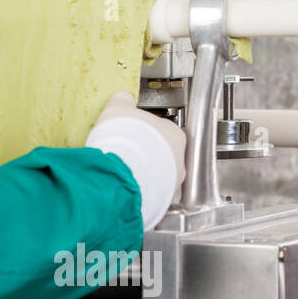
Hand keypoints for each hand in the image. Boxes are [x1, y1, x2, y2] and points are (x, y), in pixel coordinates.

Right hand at [86, 91, 186, 229]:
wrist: (120, 173)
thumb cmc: (123, 138)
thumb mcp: (118, 109)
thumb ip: (122, 102)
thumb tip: (122, 97)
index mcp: (174, 134)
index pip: (163, 131)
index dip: (145, 132)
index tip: (132, 133)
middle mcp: (179, 160)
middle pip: (162, 155)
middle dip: (146, 154)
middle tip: (125, 152)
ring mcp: (172, 183)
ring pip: (158, 177)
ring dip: (143, 174)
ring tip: (121, 171)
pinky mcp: (160, 201)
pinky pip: (149, 194)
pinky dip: (139, 191)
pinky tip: (122, 186)